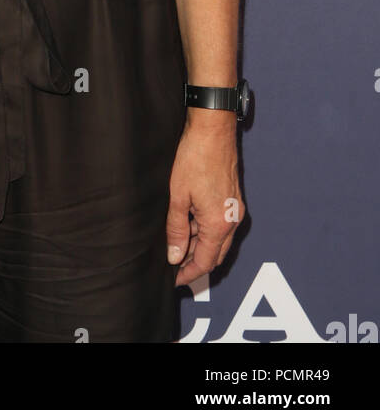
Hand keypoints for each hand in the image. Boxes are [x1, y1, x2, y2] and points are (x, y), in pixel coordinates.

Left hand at [165, 115, 244, 286]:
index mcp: (219, 225)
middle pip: (216, 254)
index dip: (189, 273)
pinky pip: (221, 224)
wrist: (213, 130)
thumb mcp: (178, 196)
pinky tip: (188, 224)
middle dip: (196, 263)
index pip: (206, 262)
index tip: (174, 279)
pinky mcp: (233, 197)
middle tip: (174, 267)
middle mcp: (232, 220)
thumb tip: (175, 256)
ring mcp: (235, 209)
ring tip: (176, 244)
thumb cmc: (195, 158)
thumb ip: (176, 229)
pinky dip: (206, 230)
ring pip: (219, 239)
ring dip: (200, 245)